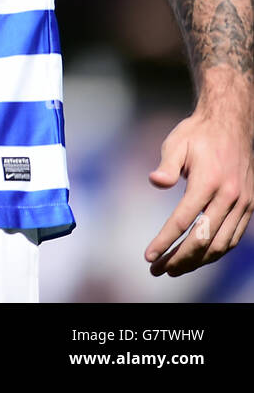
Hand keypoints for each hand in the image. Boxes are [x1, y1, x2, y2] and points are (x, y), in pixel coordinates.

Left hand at [145, 107, 253, 274]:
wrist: (230, 124)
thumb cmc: (197, 134)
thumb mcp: (176, 142)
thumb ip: (167, 165)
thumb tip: (155, 181)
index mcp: (209, 182)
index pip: (184, 220)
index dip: (165, 240)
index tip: (149, 255)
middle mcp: (229, 197)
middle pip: (204, 239)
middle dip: (179, 258)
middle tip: (158, 269)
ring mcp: (242, 204)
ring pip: (221, 244)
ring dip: (198, 260)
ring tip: (174, 268)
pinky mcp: (249, 207)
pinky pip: (233, 237)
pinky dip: (216, 251)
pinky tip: (198, 256)